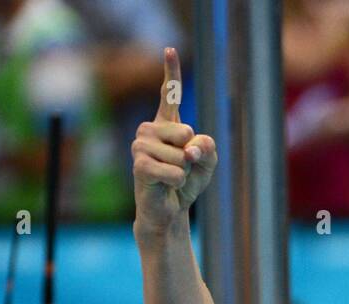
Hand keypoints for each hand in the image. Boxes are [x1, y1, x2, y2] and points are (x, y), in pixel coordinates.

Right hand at [132, 47, 217, 236]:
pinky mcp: (139, 165)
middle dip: (193, 156)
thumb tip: (191, 147)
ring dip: (184, 172)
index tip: (170, 48)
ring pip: (181, 155)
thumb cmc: (186, 183)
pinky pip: (174, 171)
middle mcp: (149, 129)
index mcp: (167, 124)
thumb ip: (208, 148)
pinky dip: (178, 182)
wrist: (169, 210)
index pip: (170, 95)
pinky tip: (168, 186)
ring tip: (172, 177)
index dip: (171, 72)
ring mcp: (140, 145)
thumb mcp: (207, 163)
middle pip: (187, 132)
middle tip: (181, 168)